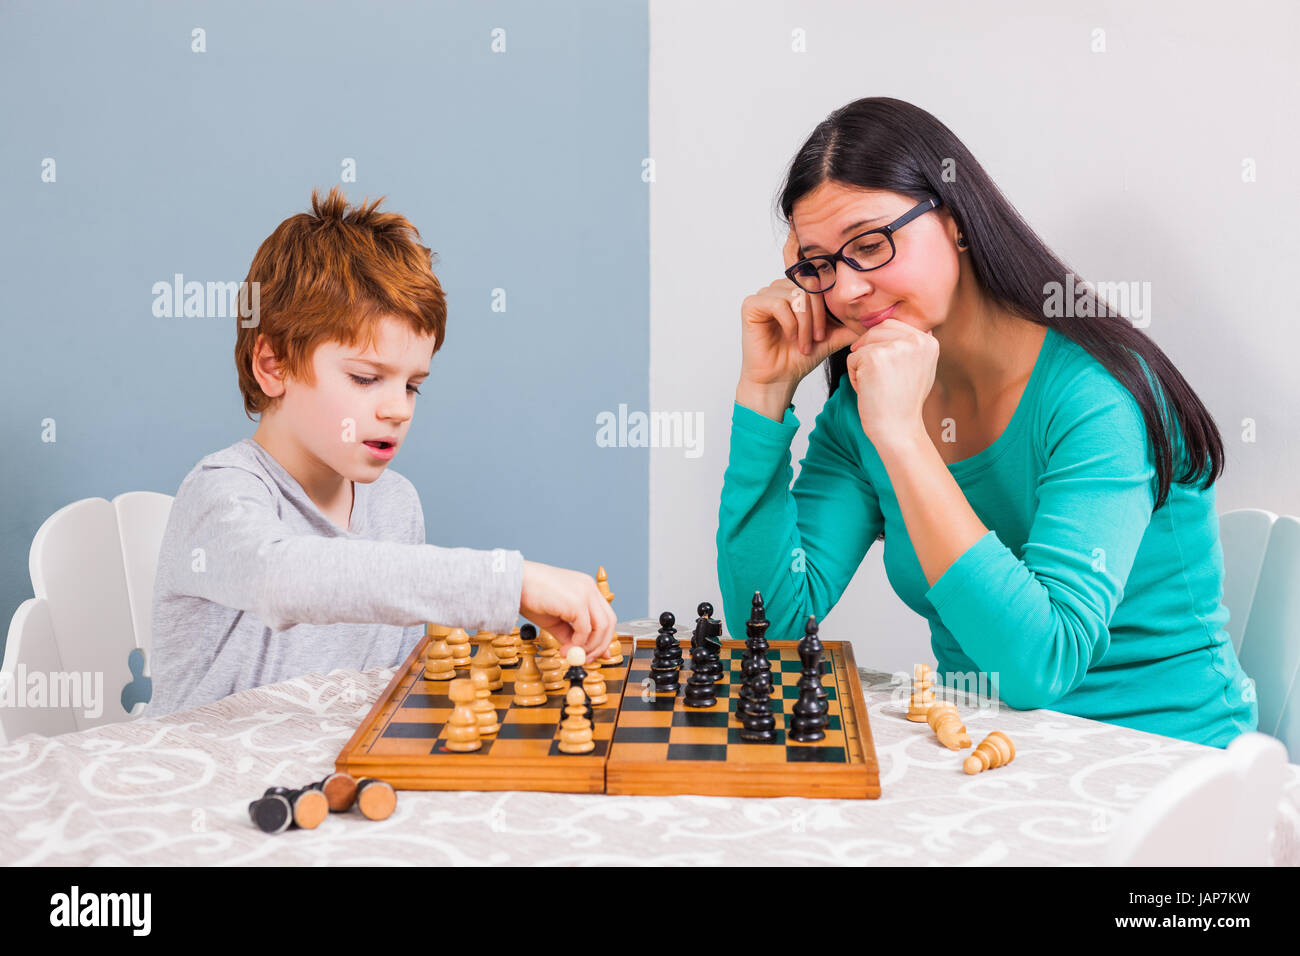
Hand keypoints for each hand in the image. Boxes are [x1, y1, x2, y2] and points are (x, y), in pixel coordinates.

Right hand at [519, 560, 616, 662]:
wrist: (514, 583)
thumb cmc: (531, 597)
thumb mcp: (555, 620)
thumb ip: (571, 634)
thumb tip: (581, 653)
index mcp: (586, 589)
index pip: (606, 615)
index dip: (604, 637)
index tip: (597, 653)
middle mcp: (590, 588)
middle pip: (609, 622)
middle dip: (600, 645)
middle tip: (586, 659)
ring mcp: (585, 593)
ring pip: (602, 627)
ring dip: (589, 647)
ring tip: (572, 655)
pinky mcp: (577, 601)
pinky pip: (585, 629)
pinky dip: (578, 643)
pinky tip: (565, 649)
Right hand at [737, 228, 859, 393]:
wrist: (779, 379)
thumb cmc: (799, 357)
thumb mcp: (832, 336)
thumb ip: (849, 322)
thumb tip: (877, 315)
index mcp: (798, 289)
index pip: (820, 281)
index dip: (827, 304)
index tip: (825, 332)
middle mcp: (781, 287)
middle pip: (809, 286)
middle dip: (818, 316)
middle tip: (817, 339)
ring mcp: (765, 293)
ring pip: (796, 295)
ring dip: (805, 323)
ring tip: (804, 344)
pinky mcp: (751, 304)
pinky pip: (778, 303)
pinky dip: (790, 323)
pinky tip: (789, 338)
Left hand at [846, 319, 938, 447]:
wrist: (898, 429)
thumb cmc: (904, 403)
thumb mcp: (921, 370)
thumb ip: (916, 348)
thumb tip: (913, 328)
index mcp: (928, 341)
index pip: (892, 326)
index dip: (878, 343)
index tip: (880, 368)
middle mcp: (915, 340)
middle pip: (876, 330)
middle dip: (867, 351)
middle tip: (871, 377)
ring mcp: (895, 347)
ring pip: (863, 345)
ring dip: (861, 365)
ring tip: (874, 385)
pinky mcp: (874, 357)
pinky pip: (852, 358)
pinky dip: (854, 376)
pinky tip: (868, 391)